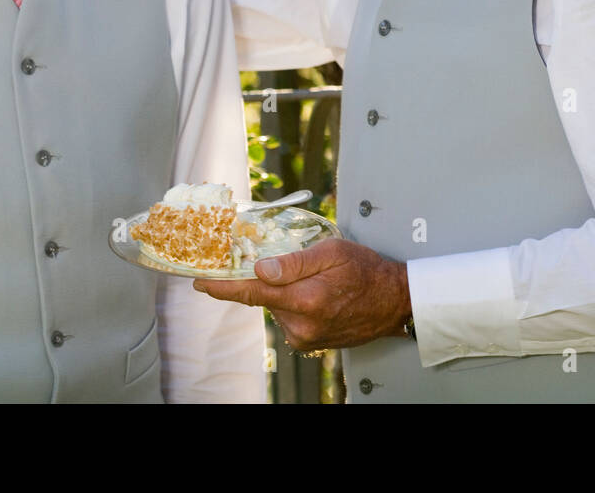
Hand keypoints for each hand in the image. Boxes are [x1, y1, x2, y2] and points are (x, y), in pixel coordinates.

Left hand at [195, 239, 410, 351]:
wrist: (394, 302)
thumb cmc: (367, 271)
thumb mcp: (334, 252)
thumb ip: (294, 261)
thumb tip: (260, 269)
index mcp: (306, 299)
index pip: (252, 291)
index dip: (223, 286)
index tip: (200, 281)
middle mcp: (302, 324)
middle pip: (264, 296)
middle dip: (267, 278)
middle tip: (282, 261)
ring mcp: (305, 336)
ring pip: (277, 306)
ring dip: (284, 291)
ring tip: (315, 279)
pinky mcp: (309, 342)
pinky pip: (288, 317)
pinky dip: (294, 303)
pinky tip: (317, 294)